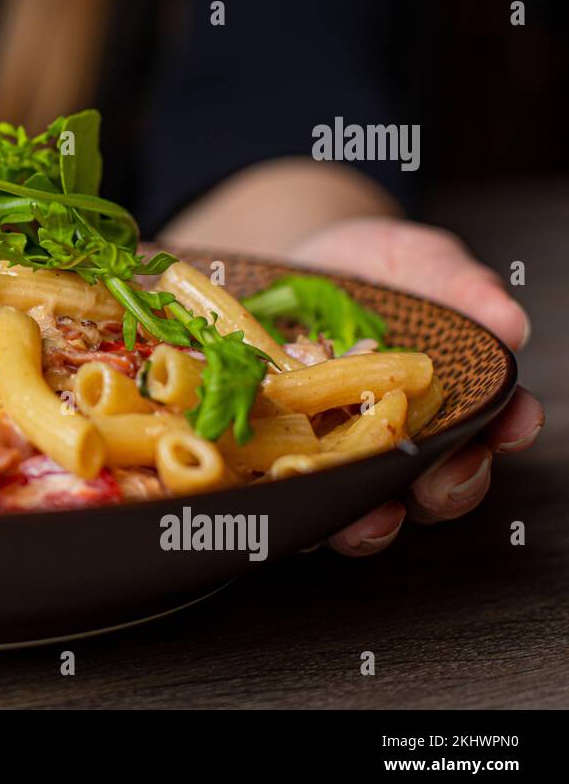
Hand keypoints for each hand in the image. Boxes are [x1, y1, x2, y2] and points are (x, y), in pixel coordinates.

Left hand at [290, 216, 543, 555]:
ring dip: (364, 522)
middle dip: (442, 490)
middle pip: (430, 487)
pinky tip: (277, 497)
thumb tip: (508, 321)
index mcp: (443, 405)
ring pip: (357, 509)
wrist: (281, 269)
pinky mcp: (271, 463)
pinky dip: (280, 502)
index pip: (485, 430)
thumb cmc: (361, 269)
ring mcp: (333, 459)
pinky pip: (278, 495)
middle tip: (438, 482)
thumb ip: (455, 286)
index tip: (513, 426)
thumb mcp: (412, 261)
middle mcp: (395, 444)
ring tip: (362, 518)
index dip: (503, 433)